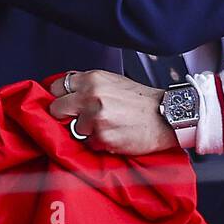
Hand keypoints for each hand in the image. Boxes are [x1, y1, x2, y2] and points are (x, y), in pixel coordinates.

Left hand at [48, 70, 177, 153]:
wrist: (167, 116)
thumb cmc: (143, 101)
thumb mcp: (114, 82)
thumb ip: (89, 85)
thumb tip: (67, 92)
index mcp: (93, 79)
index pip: (57, 87)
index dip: (61, 97)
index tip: (66, 104)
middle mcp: (91, 95)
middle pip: (57, 109)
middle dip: (66, 116)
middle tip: (81, 119)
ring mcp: (96, 118)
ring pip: (74, 129)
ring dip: (86, 132)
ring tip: (107, 127)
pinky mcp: (102, 137)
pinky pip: (89, 144)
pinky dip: (99, 143)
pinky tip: (114, 135)